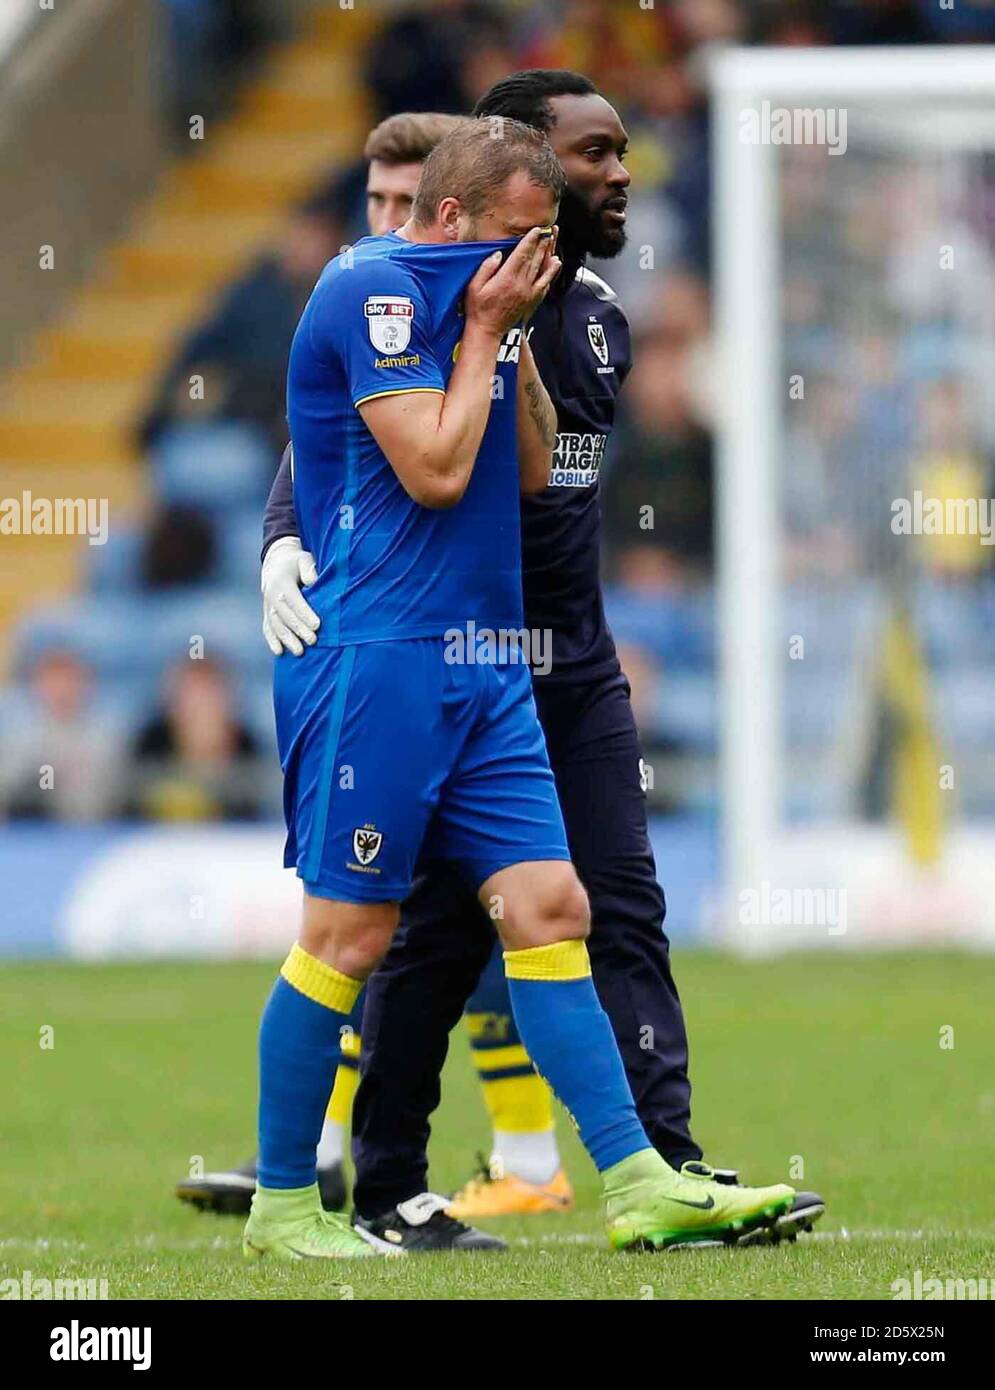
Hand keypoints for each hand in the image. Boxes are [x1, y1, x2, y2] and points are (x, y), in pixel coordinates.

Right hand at [261, 536, 318, 655]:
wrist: (275, 562)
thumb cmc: (294, 562)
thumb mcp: (303, 558)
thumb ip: (308, 568)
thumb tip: (313, 581)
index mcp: (281, 581)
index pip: (294, 600)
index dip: (305, 613)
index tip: (317, 625)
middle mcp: (271, 594)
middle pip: (284, 615)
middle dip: (298, 629)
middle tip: (312, 641)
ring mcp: (267, 605)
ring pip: (275, 625)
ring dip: (286, 639)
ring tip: (299, 652)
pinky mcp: (266, 613)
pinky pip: (267, 628)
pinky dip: (272, 640)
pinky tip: (279, 652)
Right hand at [464, 226, 561, 337]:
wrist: (488, 331)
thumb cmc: (478, 309)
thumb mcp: (474, 286)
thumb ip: (486, 268)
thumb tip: (498, 254)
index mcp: (506, 278)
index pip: (522, 254)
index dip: (530, 240)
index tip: (536, 230)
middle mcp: (521, 285)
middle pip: (534, 259)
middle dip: (542, 243)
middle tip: (548, 231)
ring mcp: (528, 294)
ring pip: (542, 269)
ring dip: (548, 254)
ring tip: (553, 241)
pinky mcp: (532, 301)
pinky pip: (545, 284)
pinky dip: (551, 273)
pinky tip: (555, 264)